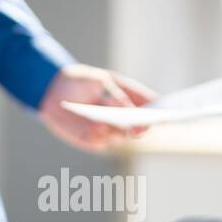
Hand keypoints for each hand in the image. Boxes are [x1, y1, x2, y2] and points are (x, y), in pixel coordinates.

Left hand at [38, 64, 157, 151]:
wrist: (54, 91)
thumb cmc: (82, 81)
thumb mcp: (99, 81)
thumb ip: (114, 95)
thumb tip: (128, 111)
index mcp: (132, 98)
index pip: (151, 106)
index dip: (160, 110)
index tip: (167, 111)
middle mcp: (125, 118)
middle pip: (140, 126)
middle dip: (142, 126)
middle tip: (145, 125)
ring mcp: (111, 131)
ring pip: (121, 136)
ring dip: (121, 131)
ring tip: (123, 125)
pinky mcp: (95, 140)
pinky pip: (101, 140)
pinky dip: (100, 134)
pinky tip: (98, 127)